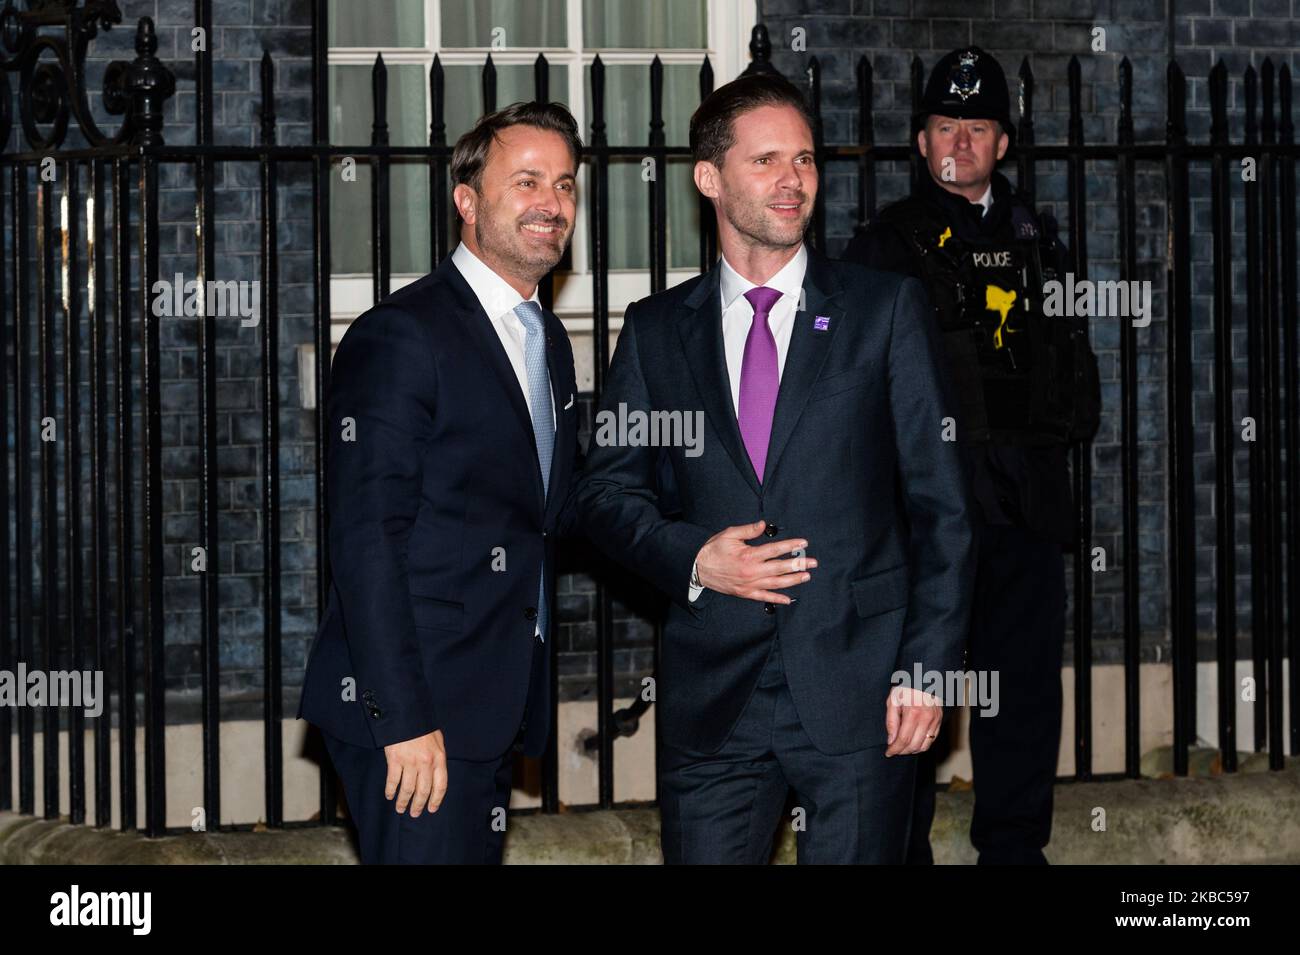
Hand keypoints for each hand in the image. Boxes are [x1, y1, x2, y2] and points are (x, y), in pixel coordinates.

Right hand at [384, 729, 446, 815]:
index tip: (431, 809)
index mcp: (439, 758)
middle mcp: (426, 763)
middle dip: (419, 805)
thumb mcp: (437, 740)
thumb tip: (435, 773)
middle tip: (415, 814)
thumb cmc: (422, 725)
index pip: (440, 785)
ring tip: (400, 809)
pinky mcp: (395, 759)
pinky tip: (389, 795)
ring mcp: (410, 762)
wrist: (406, 713)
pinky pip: (393, 780)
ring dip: (403, 801)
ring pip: (408, 789)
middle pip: (423, 790)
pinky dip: (391, 790)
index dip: (436, 799)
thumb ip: (437, 757)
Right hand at [695, 519, 816, 603]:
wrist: (698, 568)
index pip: (775, 550)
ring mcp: (749, 584)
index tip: (803, 543)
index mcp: (749, 555)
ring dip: (793, 580)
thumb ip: (748, 530)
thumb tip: (763, 525)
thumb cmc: (713, 550)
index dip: (791, 546)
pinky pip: (764, 597)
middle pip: (780, 567)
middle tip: (813, 562)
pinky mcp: (745, 592)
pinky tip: (789, 599)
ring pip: (776, 583)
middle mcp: (752, 571)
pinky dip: (777, 599)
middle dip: (798, 564)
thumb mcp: (730, 534)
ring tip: (806, 576)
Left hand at [885, 686, 941, 756]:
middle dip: (902, 751)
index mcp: (913, 713)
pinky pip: (932, 740)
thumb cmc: (906, 688)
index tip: (888, 752)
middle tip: (894, 750)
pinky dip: (922, 745)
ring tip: (902, 748)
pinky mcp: (939, 721)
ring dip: (912, 750)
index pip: (904, 739)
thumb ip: (891, 721)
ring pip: (924, 746)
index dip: (895, 749)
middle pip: (914, 745)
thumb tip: (891, 740)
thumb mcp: (893, 700)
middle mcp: (926, 719)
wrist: (924, 678)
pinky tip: (913, 743)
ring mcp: (935, 721)